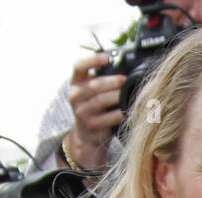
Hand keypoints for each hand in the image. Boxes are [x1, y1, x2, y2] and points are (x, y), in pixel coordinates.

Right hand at [65, 52, 124, 170]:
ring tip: (126, 93)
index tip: (107, 58)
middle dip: (113, 81)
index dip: (93, 60)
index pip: (79, 66)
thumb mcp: (92, 90)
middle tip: (124, 80)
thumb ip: (102, 78)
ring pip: (101, 100)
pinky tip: (126, 110)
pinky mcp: (91, 124)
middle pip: (95, 85)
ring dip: (117, 96)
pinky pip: (109, 117)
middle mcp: (75, 96)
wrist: (86, 134)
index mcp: (76, 82)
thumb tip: (124, 67)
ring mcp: (82, 111)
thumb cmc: (93, 106)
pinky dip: (119, 113)